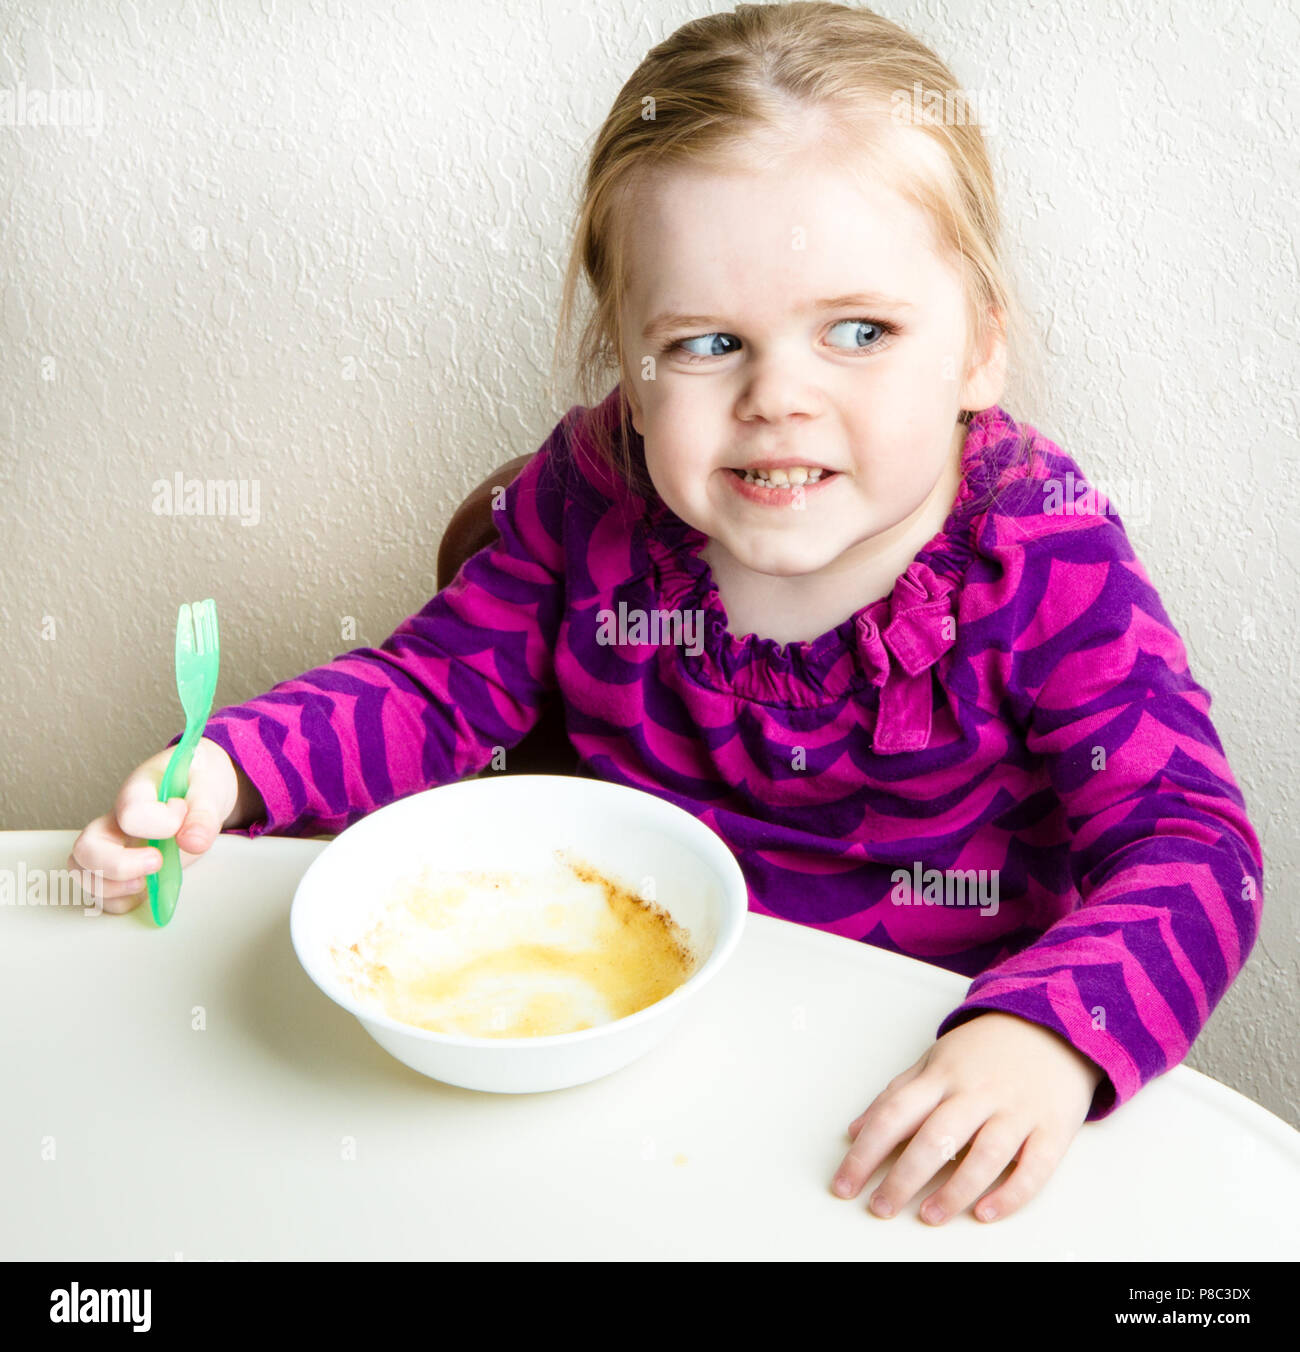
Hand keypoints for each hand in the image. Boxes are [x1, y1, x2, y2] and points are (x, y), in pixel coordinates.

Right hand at [67, 737, 261, 913]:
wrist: (197, 790)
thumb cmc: (196, 782)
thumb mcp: (209, 786)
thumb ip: (204, 812)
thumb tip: (193, 842)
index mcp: (136, 792)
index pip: (131, 814)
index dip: (161, 823)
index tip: (182, 813)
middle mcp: (115, 821)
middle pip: (86, 849)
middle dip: (119, 866)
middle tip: (158, 862)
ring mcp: (112, 847)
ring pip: (83, 874)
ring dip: (115, 887)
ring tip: (150, 880)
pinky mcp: (119, 869)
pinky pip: (100, 894)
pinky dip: (120, 902)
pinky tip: (147, 890)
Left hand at [830, 1011, 1103, 1223]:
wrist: (1052, 1026)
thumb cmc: (985, 1050)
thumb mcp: (934, 1061)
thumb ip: (896, 1095)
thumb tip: (856, 1130)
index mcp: (941, 1076)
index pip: (894, 1115)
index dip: (865, 1153)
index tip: (844, 1184)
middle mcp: (976, 1093)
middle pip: (934, 1138)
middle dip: (903, 1178)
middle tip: (880, 1208)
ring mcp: (1016, 1111)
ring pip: (984, 1156)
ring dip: (954, 1191)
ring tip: (928, 1216)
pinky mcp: (1053, 1129)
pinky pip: (1033, 1168)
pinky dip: (1010, 1194)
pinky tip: (985, 1213)